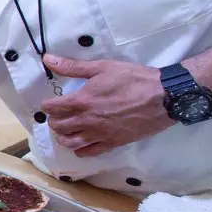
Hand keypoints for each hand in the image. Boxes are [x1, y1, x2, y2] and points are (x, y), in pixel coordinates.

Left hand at [41, 54, 173, 157]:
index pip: (52, 108)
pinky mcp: (113, 143)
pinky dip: (80, 149)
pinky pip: (89, 152)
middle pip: (58, 126)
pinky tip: (81, 142)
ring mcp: (100, 134)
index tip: (51, 101)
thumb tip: (48, 59)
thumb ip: (73, 67)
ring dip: (63, 136)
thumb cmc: (133, 79)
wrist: (164, 97)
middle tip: (59, 114)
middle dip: (54, 120)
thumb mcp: (102, 67)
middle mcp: (87, 120)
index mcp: (82, 101)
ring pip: (70, 142)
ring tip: (66, 129)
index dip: (48, 104)